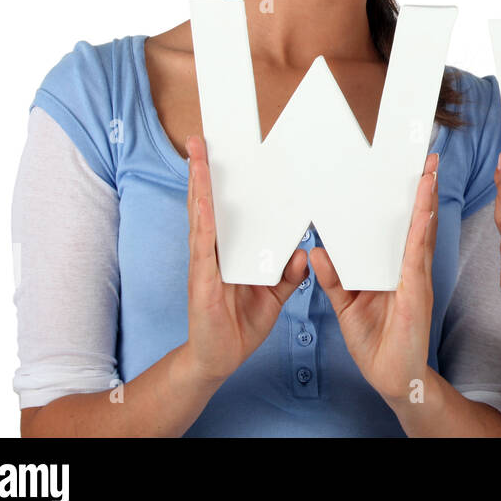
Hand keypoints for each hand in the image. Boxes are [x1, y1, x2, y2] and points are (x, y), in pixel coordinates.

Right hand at [183, 135, 308, 384]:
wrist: (217, 361)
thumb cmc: (240, 326)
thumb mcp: (275, 296)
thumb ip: (288, 275)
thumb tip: (303, 253)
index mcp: (228, 253)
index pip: (226, 211)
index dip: (222, 183)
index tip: (223, 155)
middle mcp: (212, 251)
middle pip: (206, 203)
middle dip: (203, 171)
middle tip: (200, 139)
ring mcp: (203, 262)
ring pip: (200, 214)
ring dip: (198, 183)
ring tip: (196, 153)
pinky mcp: (202, 277)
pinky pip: (203, 242)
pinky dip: (202, 217)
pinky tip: (203, 197)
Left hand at [310, 151, 439, 402]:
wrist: (394, 380)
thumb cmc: (376, 343)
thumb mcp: (346, 305)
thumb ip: (333, 278)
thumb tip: (317, 251)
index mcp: (395, 270)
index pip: (403, 228)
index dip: (409, 200)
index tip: (410, 172)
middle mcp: (410, 269)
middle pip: (419, 221)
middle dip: (424, 189)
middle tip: (428, 158)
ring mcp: (417, 279)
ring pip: (422, 231)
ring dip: (426, 200)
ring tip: (428, 171)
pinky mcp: (416, 291)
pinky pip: (416, 255)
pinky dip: (421, 229)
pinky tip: (423, 210)